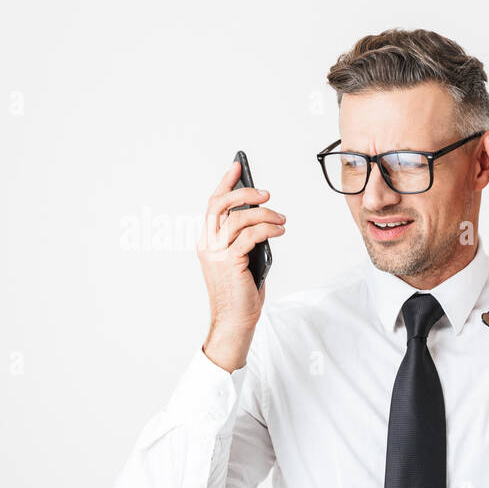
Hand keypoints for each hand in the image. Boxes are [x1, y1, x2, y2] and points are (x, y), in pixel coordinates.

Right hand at [196, 160, 284, 370]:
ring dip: (264, 215)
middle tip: (266, 194)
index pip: (213, 204)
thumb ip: (245, 239)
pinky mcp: (230, 262)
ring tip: (281, 219)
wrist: (235, 321)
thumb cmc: (241, 294)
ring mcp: (216, 253)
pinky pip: (250, 236)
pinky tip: (280, 231)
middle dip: (244, 193)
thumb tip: (263, 220)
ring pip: (238, 219)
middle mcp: (207, 244)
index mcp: (207, 241)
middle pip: (220, 205)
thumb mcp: (242, 260)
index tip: (237, 166)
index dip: (224, 183)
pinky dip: (268, 229)